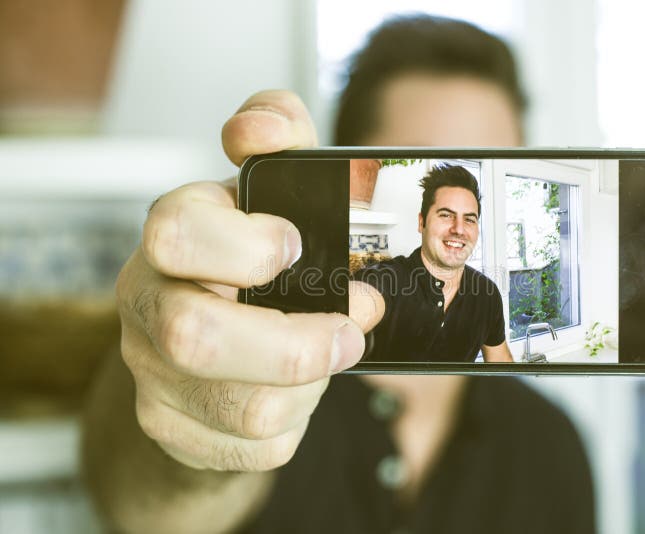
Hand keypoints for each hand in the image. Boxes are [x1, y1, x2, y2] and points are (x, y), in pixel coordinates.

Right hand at [115, 91, 365, 470]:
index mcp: (172, 236)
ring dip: (311, 383)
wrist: (206, 340)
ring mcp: (154, 374)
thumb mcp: (271, 187)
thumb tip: (261, 127)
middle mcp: (149, 304)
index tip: (297, 247)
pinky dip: (297, 421)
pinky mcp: (175, 429)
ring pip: (247, 407)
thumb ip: (278, 136)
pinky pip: (256, 447)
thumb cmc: (247, 258)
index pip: (177, 233)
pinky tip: (296, 391)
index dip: (248, 246)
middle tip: (351, 329)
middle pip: (197, 338)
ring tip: (329, 353)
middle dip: (297, 344)